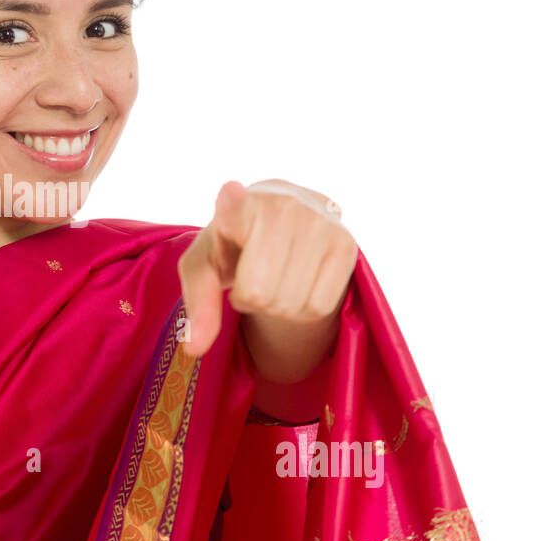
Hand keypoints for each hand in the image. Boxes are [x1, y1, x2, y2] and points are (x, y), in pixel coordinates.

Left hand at [178, 179, 357, 360]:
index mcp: (240, 204)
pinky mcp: (346, 243)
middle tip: (251, 278)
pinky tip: (296, 284)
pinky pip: (320, 306)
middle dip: (250, 300)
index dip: (232, 205)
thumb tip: (194, 348)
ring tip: (272, 279)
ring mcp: (319, 222)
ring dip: (276, 307)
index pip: (235, 212)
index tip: (231, 192)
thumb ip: (198, 304)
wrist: (280, 218)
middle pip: (261, 294)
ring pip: (291, 304)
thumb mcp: (204, 267)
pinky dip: (303, 310)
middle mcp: (284, 205)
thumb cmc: (233, 244)